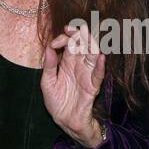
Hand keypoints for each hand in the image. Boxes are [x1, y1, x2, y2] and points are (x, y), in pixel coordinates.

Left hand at [41, 23, 105, 146]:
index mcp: (67, 62)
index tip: (55, 43)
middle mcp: (79, 65)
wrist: (65, 120)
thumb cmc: (56, 102)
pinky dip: (100, 65)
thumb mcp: (47, 83)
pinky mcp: (93, 85)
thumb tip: (48, 48)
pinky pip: (98, 74)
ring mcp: (87, 74)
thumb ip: (48, 66)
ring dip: (90, 43)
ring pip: (93, 54)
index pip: (69, 43)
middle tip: (71, 28)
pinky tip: (100, 56)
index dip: (63, 38)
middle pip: (83, 44)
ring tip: (86, 34)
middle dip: (79, 34)